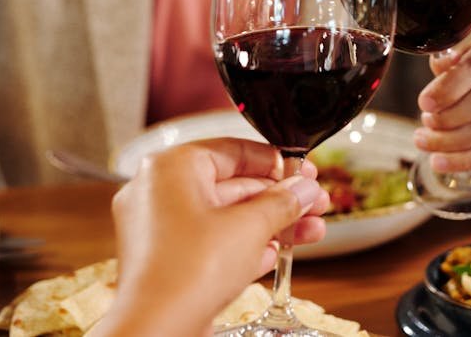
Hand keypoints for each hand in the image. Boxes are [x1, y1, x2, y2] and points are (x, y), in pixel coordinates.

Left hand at [94, 138, 328, 336]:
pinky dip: (243, 246)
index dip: (274, 161)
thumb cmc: (188, 272)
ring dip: (269, 224)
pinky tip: (276, 253)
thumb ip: (282, 203)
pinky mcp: (165, 261)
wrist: (157, 330)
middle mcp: (158, 193)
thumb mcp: (249, 228)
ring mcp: (158, 229)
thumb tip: (303, 189)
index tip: (302, 170)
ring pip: (224, 217)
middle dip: (279, 198)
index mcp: (170, 168)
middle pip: (231, 185)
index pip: (232, 151)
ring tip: (309, 231)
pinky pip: (210, 243)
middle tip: (313, 202)